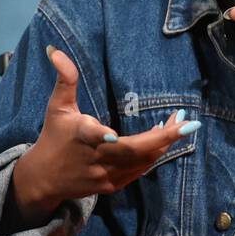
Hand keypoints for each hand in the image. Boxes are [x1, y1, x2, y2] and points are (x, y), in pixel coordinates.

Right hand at [10, 46, 200, 225]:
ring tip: (181, 123)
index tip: (113, 134)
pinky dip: (154, 154)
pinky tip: (164, 138)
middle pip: (132, 151)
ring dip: (164, 143)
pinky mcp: (112, 186)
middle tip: (189, 122)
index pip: (91, 136)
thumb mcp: (57, 107)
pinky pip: (139, 170)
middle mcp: (94, 159)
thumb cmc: (54, 136)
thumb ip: (65, 79)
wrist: (45, 180)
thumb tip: (55, 49)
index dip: (101, 135)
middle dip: (164, 137)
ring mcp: (104, 176)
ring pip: (142, 161)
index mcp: (79, 137)